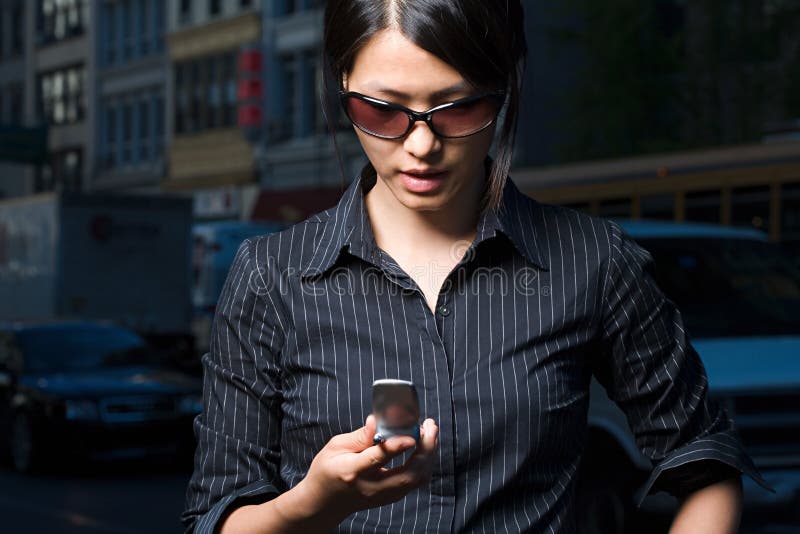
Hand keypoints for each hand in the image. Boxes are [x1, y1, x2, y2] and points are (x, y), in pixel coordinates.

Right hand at [292, 414, 438, 521]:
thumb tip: (376, 420)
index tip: (412, 435)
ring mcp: (382, 495)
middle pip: (407, 474)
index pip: (378, 459)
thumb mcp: (335, 447)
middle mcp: (371, 487)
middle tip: (431, 427)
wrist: (322, 503)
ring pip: (415, 480)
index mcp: (353, 471)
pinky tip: (423, 447)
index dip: (397, 446)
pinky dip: (423, 464)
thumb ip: (359, 436)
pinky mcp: (390, 497)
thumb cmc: (326, 472)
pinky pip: (414, 482)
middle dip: (426, 450)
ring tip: (430, 433)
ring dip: (428, 456)